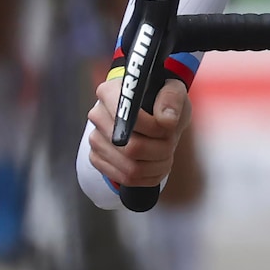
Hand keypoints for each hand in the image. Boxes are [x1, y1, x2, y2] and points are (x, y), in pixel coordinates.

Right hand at [85, 73, 187, 191]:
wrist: (153, 116)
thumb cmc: (161, 102)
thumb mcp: (174, 91)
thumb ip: (172, 99)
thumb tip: (166, 120)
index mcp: (110, 92)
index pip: (128, 118)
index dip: (153, 128)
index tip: (167, 126)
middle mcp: (97, 115)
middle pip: (131, 148)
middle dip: (160, 150)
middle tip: (170, 142)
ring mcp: (96, 139)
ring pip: (131, 168)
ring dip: (157, 166)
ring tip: (165, 153)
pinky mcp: (97, 159)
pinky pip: (125, 179)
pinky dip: (148, 177)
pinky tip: (154, 164)